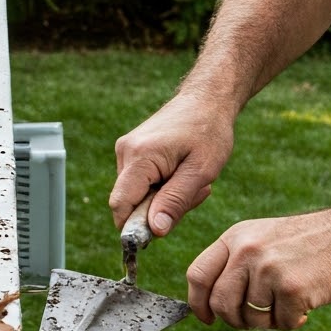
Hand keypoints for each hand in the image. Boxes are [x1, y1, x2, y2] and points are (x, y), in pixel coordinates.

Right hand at [111, 90, 235, 239]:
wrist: (207, 99)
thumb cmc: (209, 131)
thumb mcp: (201, 171)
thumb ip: (176, 201)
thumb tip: (155, 231)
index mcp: (140, 156)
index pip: (121, 205)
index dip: (136, 227)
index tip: (163, 230)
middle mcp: (125, 152)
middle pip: (130, 203)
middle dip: (160, 211)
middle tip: (194, 194)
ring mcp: (126, 151)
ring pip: (137, 196)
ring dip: (165, 199)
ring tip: (192, 181)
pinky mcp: (132, 152)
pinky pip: (141, 184)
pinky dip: (162, 188)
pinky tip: (183, 175)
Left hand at [186, 210, 330, 329]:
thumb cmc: (308, 244)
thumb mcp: (263, 239)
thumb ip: (235, 265)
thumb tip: (209, 308)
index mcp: (236, 237)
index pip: (197, 275)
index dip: (198, 304)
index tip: (207, 319)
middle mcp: (247, 251)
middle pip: (220, 304)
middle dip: (236, 321)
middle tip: (257, 319)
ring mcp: (269, 269)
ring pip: (250, 319)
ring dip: (269, 321)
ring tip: (288, 304)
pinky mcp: (292, 288)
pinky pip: (281, 324)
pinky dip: (293, 321)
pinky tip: (307, 304)